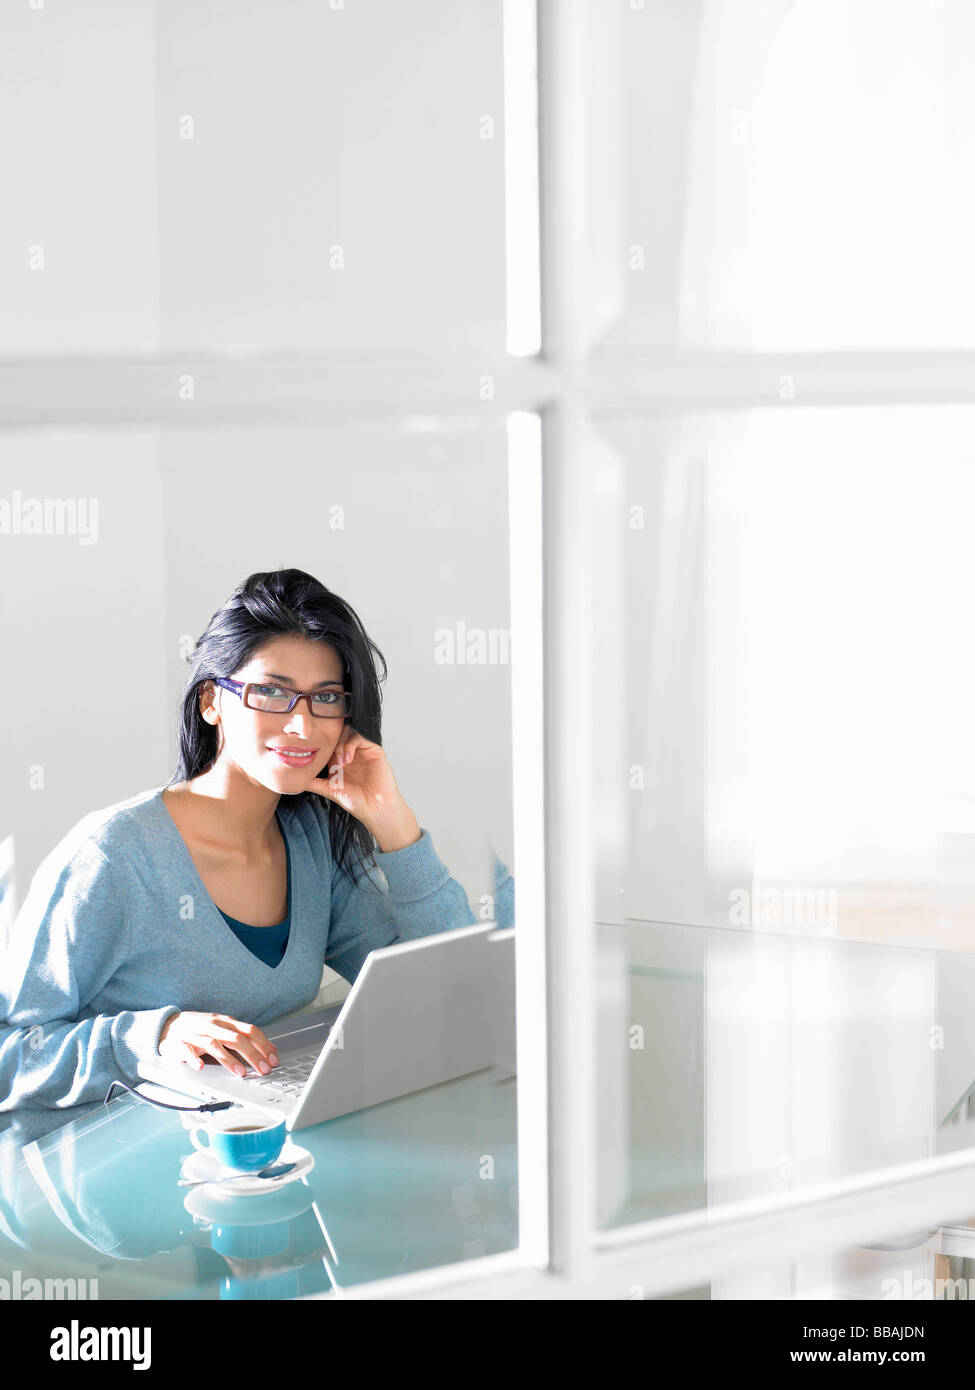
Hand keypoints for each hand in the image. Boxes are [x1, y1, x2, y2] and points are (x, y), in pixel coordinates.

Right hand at [158, 1012, 278, 1077]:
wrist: (168, 1025)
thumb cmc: (201, 1029)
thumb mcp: (225, 1029)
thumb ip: (245, 1037)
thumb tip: (271, 1049)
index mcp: (226, 1022)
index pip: (249, 1031)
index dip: (263, 1045)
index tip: (273, 1060)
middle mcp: (213, 1026)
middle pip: (236, 1038)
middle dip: (252, 1054)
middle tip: (263, 1070)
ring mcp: (196, 1034)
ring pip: (214, 1045)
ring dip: (229, 1060)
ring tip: (241, 1073)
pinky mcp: (179, 1044)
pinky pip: (187, 1051)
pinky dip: (193, 1059)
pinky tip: (200, 1067)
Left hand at [306, 728, 421, 851]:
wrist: (375, 808)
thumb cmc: (356, 801)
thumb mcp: (329, 789)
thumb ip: (313, 782)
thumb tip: (294, 780)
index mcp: (341, 760)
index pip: (329, 743)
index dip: (322, 749)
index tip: (318, 761)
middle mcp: (352, 753)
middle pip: (337, 735)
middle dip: (331, 746)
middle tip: (331, 764)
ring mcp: (363, 751)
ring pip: (347, 733)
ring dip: (340, 746)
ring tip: (340, 764)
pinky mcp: (374, 749)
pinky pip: (359, 736)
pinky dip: (350, 745)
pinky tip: (348, 760)